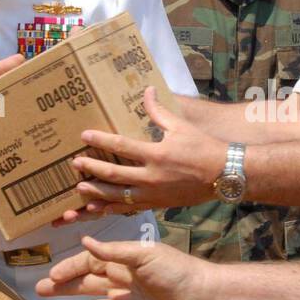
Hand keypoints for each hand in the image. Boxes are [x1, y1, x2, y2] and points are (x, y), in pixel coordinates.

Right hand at [34, 235, 214, 299]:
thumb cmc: (175, 271)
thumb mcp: (144, 253)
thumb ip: (113, 251)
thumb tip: (84, 242)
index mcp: (125, 263)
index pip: (91, 264)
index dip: (71, 268)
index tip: (51, 275)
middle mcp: (122, 284)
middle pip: (86, 286)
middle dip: (63, 288)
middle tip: (39, 291)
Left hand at [59, 87, 226, 217]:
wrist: (224, 175)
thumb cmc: (203, 147)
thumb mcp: (181, 126)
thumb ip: (158, 111)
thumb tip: (146, 90)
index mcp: (156, 155)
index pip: (121, 146)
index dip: (100, 141)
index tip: (84, 136)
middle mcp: (152, 177)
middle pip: (114, 175)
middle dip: (92, 169)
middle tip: (75, 164)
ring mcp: (154, 194)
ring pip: (118, 197)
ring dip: (97, 192)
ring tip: (80, 188)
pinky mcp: (158, 205)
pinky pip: (130, 209)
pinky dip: (113, 209)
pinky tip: (99, 209)